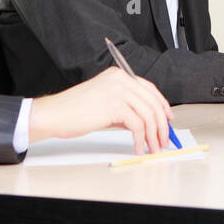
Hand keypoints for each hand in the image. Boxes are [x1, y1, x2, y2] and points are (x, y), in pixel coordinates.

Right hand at [28, 66, 173, 154]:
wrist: (55, 114)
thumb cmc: (75, 111)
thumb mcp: (106, 105)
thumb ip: (126, 108)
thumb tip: (146, 123)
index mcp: (119, 75)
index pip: (149, 89)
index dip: (162, 106)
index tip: (168, 120)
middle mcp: (121, 79)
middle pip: (152, 102)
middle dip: (161, 124)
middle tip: (164, 140)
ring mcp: (118, 91)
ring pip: (148, 114)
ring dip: (153, 135)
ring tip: (153, 148)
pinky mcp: (114, 106)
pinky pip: (137, 125)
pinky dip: (141, 139)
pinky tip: (138, 148)